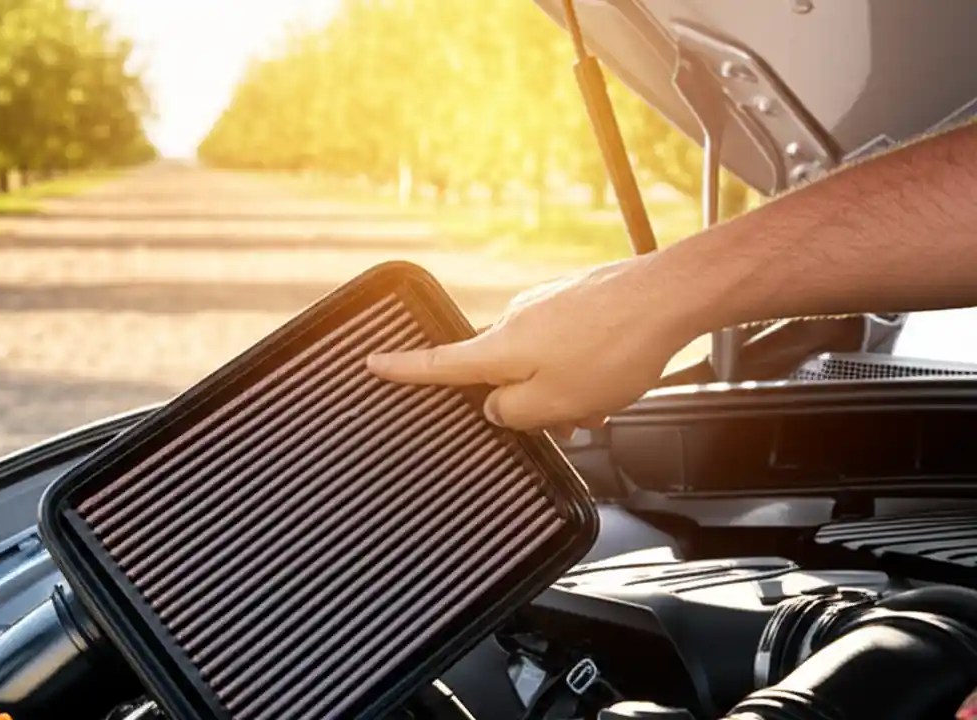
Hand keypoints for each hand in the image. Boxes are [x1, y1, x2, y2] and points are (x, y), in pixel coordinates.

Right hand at [367, 259, 695, 432]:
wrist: (668, 296)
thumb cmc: (614, 348)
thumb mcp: (555, 401)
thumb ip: (512, 413)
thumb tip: (495, 407)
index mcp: (500, 348)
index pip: (437, 364)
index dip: (402, 369)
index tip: (372, 363)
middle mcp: (515, 320)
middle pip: (501, 373)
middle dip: (530, 403)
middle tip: (571, 422)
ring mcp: (546, 306)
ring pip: (540, 362)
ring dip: (565, 389)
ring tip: (604, 402)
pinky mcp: (575, 300)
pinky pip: (565, 344)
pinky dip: (582, 368)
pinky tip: (614, 377)